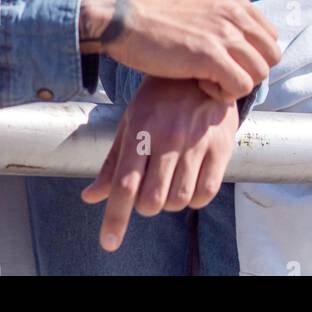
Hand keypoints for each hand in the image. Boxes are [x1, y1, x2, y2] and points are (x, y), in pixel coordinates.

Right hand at [79, 0, 280, 102]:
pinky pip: (240, 86)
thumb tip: (237, 44)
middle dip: (250, 72)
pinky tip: (199, 84)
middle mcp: (234, 13)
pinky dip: (223, 93)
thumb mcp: (198, 6)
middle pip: (271, 56)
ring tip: (208, 80)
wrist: (123, 18)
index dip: (252, 56)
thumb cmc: (154, 18)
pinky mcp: (210, 55)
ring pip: (259, 73)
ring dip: (236, 84)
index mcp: (233, 0)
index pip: (269, 36)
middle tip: (221, 77)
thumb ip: (221, 20)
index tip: (228, 63)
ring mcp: (224, 33)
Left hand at [81, 76, 238, 250]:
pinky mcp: (220, 146)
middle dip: (146, 207)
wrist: (202, 68)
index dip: (115, 217)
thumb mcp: (131, 121)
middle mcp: (168, 137)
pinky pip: (206, 193)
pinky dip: (195, 199)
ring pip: (179, 200)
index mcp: (140, 129)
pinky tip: (190, 183)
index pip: (124, 183)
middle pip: (152, 199)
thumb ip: (112, 163)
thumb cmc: (159, 99)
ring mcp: (196, 142)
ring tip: (170, 183)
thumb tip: (90, 197)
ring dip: (170, 203)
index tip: (109, 243)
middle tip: (149, 191)